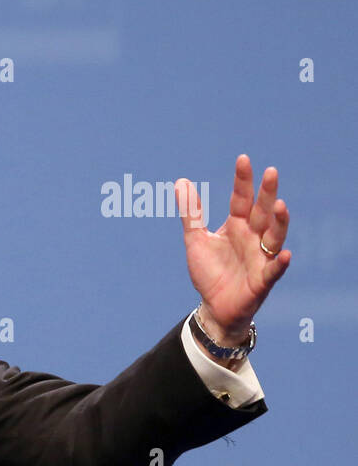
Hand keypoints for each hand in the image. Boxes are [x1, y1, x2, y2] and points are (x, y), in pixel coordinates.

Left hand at [175, 154, 291, 344]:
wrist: (214, 306)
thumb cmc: (210, 271)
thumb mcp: (196, 240)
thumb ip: (191, 213)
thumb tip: (180, 182)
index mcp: (237, 226)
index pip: (241, 199)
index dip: (243, 181)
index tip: (243, 159)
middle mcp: (253, 238)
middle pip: (262, 212)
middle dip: (266, 193)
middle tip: (271, 172)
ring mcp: (260, 257)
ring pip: (274, 236)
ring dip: (279, 222)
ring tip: (280, 205)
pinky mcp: (263, 280)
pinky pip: (273, 270)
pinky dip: (279, 262)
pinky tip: (284, 253)